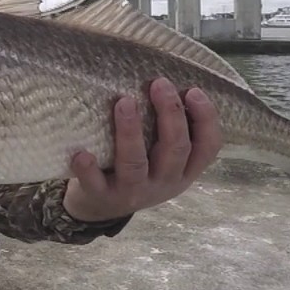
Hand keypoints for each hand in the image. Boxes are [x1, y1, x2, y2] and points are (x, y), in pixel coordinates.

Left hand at [63, 78, 221, 221]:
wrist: (100, 208)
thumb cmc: (135, 169)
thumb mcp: (160, 157)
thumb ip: (166, 130)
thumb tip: (167, 81)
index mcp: (183, 170)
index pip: (208, 147)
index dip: (206, 119)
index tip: (194, 91)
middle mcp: (164, 182)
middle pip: (175, 149)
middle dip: (170, 114)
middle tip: (159, 83)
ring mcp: (134, 192)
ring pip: (136, 164)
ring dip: (131, 132)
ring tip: (124, 102)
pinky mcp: (102, 197)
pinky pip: (95, 184)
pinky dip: (88, 169)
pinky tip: (81, 153)